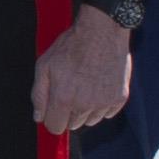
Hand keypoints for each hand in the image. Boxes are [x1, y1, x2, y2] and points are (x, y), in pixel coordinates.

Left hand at [28, 10, 135, 135]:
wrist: (102, 31)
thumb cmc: (71, 46)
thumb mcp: (44, 65)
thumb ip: (39, 95)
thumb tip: (39, 117)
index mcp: (63, 98)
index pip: (55, 127)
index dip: (52, 117)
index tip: (54, 107)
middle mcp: (84, 105)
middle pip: (73, 125)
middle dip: (68, 112)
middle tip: (71, 89)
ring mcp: (104, 102)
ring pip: (91, 120)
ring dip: (86, 110)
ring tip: (85, 85)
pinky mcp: (120, 98)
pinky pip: (108, 113)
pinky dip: (102, 104)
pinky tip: (99, 85)